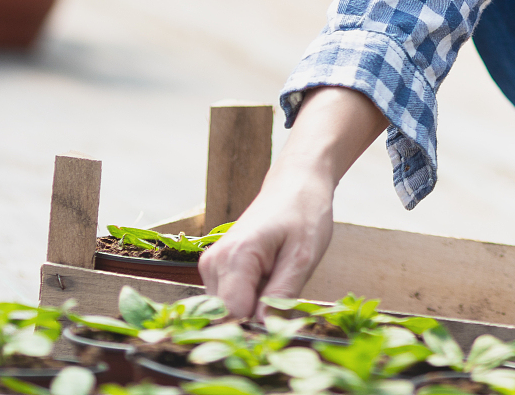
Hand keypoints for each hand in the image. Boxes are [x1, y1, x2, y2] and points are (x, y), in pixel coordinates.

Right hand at [198, 87, 386, 318]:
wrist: (296, 182)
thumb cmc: (304, 213)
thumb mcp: (303, 258)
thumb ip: (281, 297)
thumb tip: (265, 331)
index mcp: (235, 258)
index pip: (234, 316)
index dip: (260, 326)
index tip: (284, 321)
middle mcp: (213, 263)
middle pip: (229, 316)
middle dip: (257, 319)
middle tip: (288, 297)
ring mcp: (211, 266)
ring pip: (229, 310)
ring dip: (255, 307)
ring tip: (280, 282)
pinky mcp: (215, 268)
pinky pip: (230, 299)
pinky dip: (251, 298)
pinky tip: (270, 279)